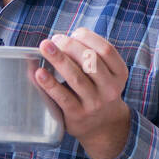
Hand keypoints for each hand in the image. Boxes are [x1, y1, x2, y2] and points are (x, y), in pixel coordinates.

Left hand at [33, 27, 131, 158]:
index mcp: (119, 73)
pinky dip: (50, 84)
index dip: (89, 38)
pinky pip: (62, 97)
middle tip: (54, 39)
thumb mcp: (105, 74)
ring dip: (59, 59)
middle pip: (91, 61)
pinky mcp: (77, 114)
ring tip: (45, 46)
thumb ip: (90, 56)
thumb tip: (59, 39)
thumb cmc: (97, 91)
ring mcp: (94, 103)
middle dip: (70, 46)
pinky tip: (39, 73)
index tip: (74, 32)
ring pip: (76, 77)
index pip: (106, 50)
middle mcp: (110, 89)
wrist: (102, 126)